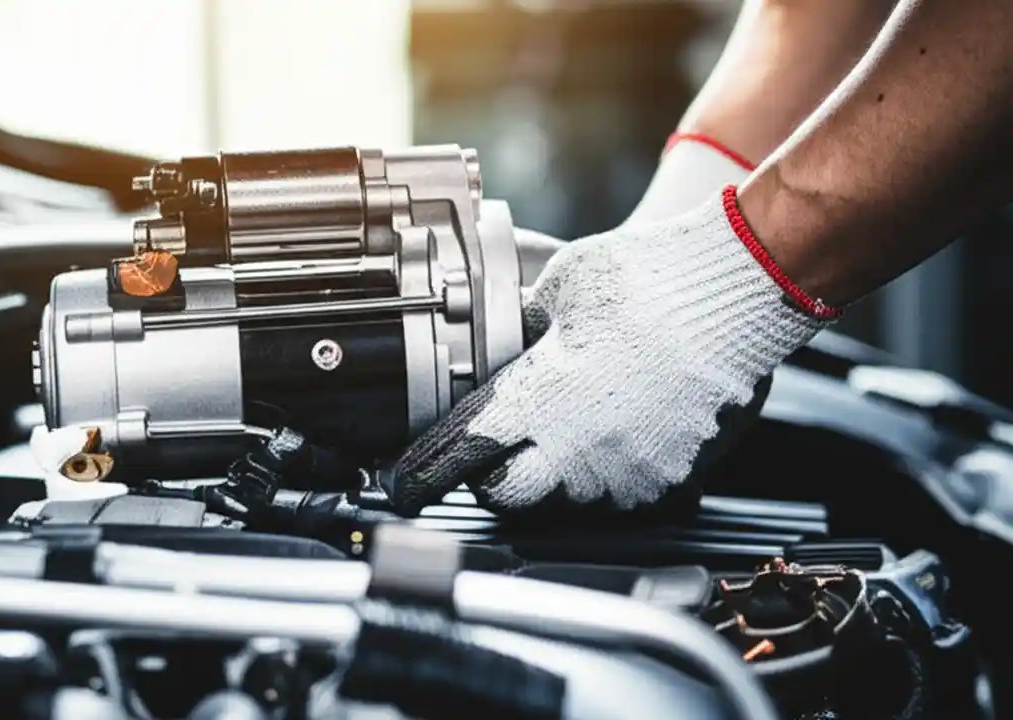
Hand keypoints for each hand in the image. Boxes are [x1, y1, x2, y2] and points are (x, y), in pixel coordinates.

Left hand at [390, 188, 832, 516]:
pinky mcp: (669, 478)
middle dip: (490, 477)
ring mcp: (627, 471)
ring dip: (552, 475)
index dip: (422, 474)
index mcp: (537, 398)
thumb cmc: (652, 279)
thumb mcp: (559, 285)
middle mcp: (577, 448)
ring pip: (565, 501)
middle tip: (496, 450)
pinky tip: (617, 433)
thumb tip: (499, 340)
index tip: (402, 485)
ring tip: (569, 429)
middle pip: (506, 495)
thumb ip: (519, 325)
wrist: (740, 289)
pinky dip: (607, 475)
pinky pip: (620, 495)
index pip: (458, 453)